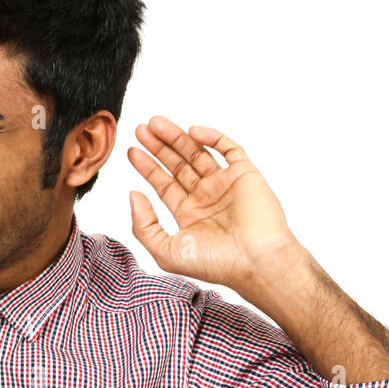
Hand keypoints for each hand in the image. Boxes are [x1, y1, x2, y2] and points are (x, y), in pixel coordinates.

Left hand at [126, 115, 301, 291]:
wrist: (256, 261)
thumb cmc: (216, 263)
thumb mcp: (165, 251)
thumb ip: (144, 225)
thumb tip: (133, 195)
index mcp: (190, 216)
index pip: (164, 185)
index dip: (147, 167)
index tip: (132, 151)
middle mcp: (207, 198)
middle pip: (178, 165)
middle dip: (158, 146)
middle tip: (140, 129)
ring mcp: (225, 185)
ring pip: (197, 153)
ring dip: (177, 137)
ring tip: (155, 123)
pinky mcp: (245, 174)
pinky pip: (229, 149)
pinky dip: (212, 137)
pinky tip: (192, 131)